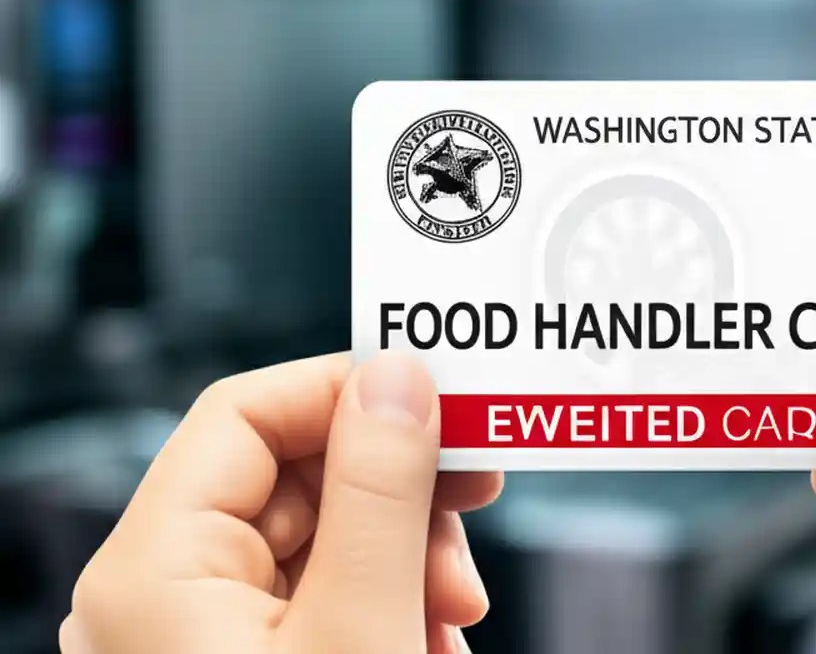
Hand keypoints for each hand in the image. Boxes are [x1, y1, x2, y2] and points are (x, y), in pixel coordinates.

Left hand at [61, 352, 501, 653]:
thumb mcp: (362, 625)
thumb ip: (380, 492)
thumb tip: (397, 378)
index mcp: (154, 572)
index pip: (246, 411)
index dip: (351, 389)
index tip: (441, 397)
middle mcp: (160, 597)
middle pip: (297, 476)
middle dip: (401, 496)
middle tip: (471, 501)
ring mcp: (197, 636)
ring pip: (320, 539)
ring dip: (408, 558)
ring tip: (455, 607)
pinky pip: (319, 596)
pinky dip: (386, 602)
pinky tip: (429, 636)